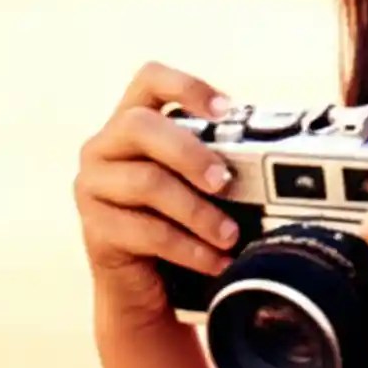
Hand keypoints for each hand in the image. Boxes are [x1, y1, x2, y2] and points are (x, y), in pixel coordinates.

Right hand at [74, 61, 240, 329]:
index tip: (227, 110)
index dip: (186, 86)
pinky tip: (217, 260)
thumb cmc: (180, 221)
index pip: (149, 80)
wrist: (144, 286)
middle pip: (140, 126)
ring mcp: (93, 188)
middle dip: (190, 152)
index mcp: (134, 123)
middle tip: (224, 181)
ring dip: (198, 211)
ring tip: (231, 234)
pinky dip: (190, 248)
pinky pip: (147, 232)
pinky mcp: (95, 231)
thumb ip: (220, 161)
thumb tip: (273, 162)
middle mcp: (105, 147)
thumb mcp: (198, 183)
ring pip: (147, 183)